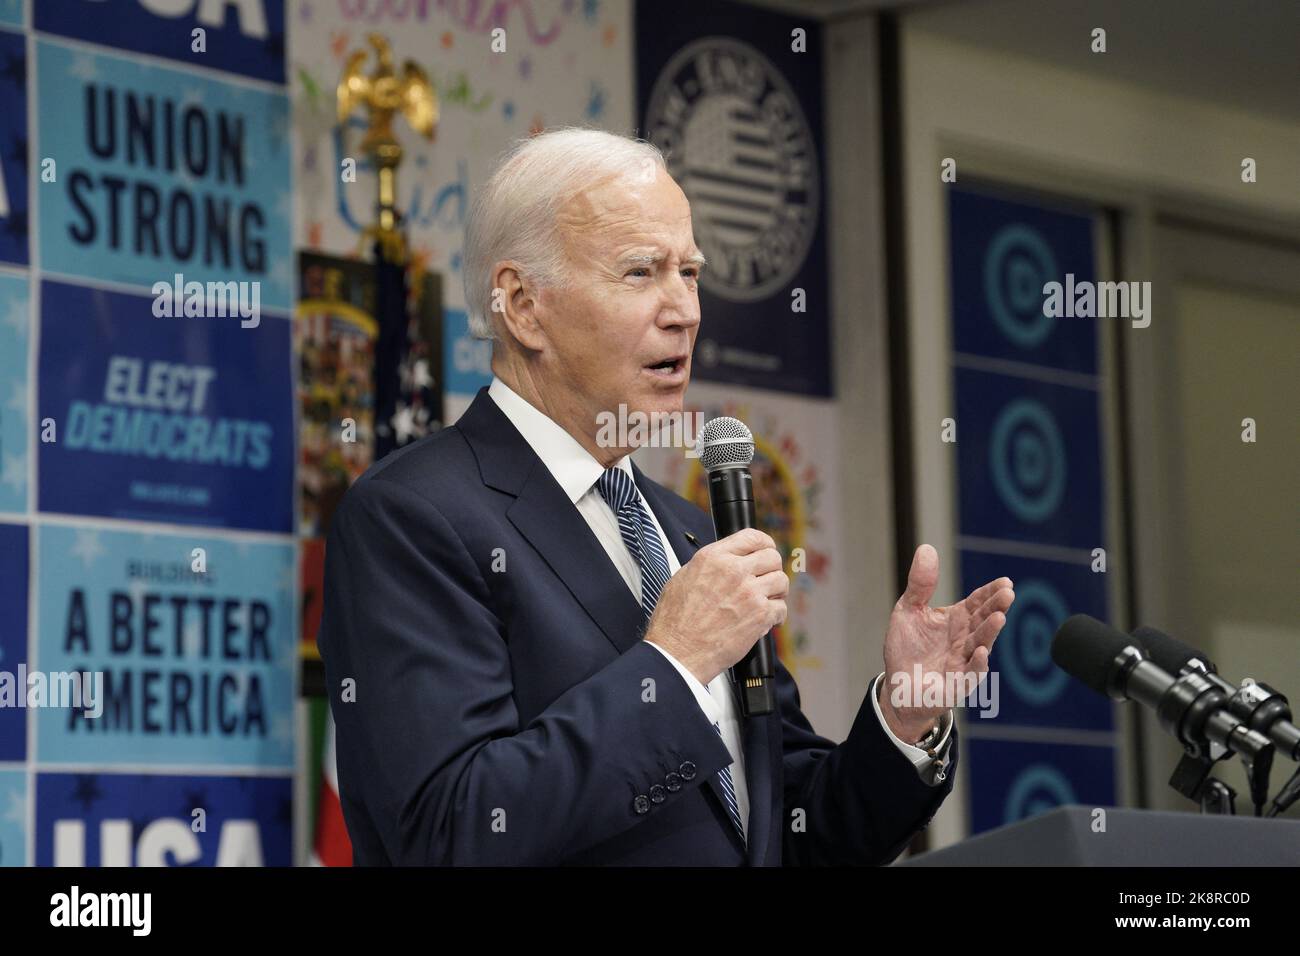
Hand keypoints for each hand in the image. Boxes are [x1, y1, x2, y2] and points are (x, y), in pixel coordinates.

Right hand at [644, 528, 787, 685]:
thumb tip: (725, 562)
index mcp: (714, 557)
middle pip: (772, 557)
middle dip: (772, 568)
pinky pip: (781, 608)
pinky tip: (766, 621)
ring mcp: (750, 592)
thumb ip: (709, 565)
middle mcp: (734, 570)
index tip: (767, 550)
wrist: (678, 652)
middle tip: (767, 580)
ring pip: (781, 581)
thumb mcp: (683, 578)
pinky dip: (776, 616)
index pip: (752, 537)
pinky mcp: (760, 615)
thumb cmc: (675, 621)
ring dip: (777, 592)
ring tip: (768, 601)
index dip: (764, 544)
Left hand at [879, 544, 1013, 742]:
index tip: (1005, 582)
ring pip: (981, 645)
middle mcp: (965, 640)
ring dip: (990, 632)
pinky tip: (981, 652)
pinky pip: (970, 675)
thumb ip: (920, 584)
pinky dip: (976, 664)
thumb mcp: (908, 610)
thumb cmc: (907, 648)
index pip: (978, 603)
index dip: (991, 593)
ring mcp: (963, 662)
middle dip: (996, 607)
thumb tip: (926, 548)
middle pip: (983, 621)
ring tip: (999, 617)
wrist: (897, 686)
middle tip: (1008, 594)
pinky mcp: (956, 684)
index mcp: (957, 620)